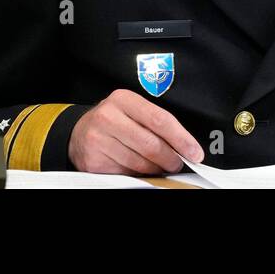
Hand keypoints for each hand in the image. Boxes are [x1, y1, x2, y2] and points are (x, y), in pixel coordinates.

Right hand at [68, 89, 204, 173]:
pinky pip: (126, 173)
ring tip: (157, 165)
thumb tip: (185, 147)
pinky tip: (137, 167)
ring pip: (140, 162)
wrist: (80, 132)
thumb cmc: (114, 121)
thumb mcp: (132, 112)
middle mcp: (108, 116)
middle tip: (177, 163)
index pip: (159, 119)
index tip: (194, 152)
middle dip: (170, 158)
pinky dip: (137, 174)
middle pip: (151, 144)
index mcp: (123, 99)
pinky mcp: (94, 160)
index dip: (181, 138)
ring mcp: (99, 139)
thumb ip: (156, 124)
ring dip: (155, 168)